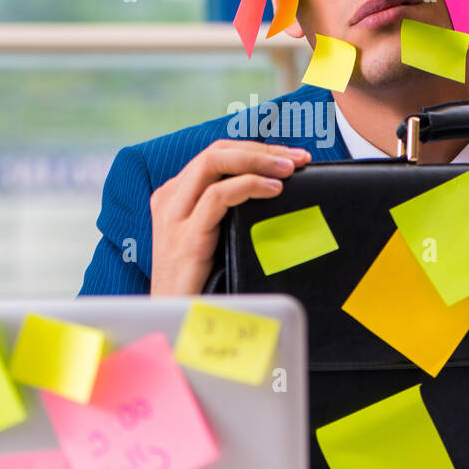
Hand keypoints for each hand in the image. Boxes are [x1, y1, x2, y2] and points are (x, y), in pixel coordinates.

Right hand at [149, 140, 310, 294]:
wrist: (175, 319)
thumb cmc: (198, 282)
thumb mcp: (211, 238)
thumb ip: (229, 212)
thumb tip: (275, 191)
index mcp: (175, 195)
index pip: (217, 154)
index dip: (255, 150)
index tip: (290, 156)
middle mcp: (171, 198)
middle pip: (216, 151)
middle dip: (261, 149)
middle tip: (297, 157)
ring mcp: (175, 216)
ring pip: (214, 163)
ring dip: (259, 161)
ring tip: (289, 169)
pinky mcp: (187, 237)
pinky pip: (218, 196)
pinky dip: (249, 186)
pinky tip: (273, 190)